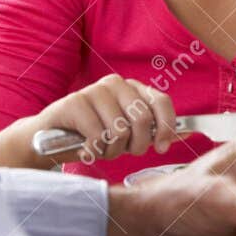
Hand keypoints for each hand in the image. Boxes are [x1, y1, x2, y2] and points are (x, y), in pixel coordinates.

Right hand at [0, 73, 177, 168]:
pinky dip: (93, 151)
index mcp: (133, 88)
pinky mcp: (75, 102)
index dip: (166, 127)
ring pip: (120, 131)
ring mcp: (94, 90)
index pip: (161, 102)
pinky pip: (98, 136)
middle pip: (142, 120)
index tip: (161, 148)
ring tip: (100, 148)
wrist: (49, 139)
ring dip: (111, 150)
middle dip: (136, 146)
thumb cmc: (93, 136)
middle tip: (121, 151)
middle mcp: (115, 84)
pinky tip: (85, 147)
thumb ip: (153, 131)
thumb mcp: (128, 134)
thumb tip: (187, 132)